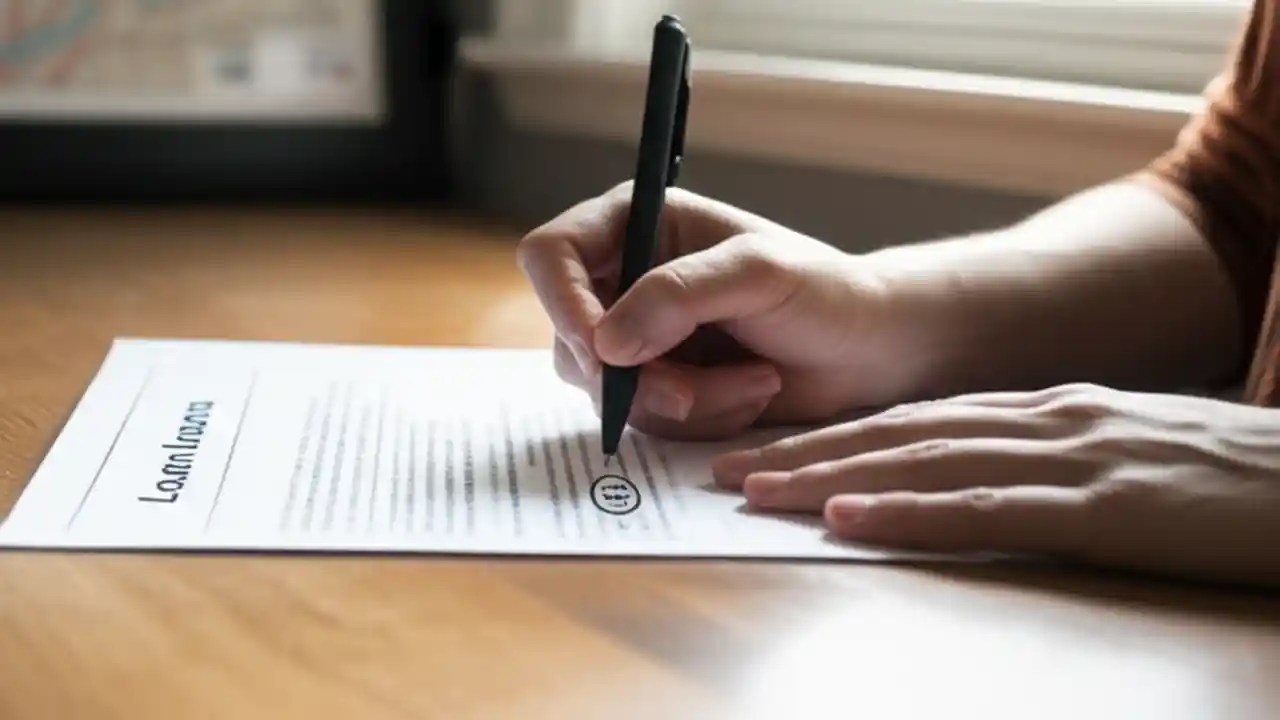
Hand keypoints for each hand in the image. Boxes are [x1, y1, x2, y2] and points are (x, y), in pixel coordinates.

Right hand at [518, 183, 911, 439]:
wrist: (869, 349)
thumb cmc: (824, 291)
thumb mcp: (757, 274)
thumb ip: (679, 295)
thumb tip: (607, 343)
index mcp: (637, 223)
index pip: (551, 255)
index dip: (563, 304)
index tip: (603, 350)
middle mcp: (625, 278)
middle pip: (571, 336)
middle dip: (637, 375)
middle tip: (693, 390)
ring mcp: (639, 337)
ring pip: (607, 388)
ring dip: (682, 399)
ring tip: (754, 379)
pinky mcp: (659, 385)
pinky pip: (644, 418)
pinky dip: (699, 418)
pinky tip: (749, 392)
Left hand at [713, 383, 1279, 587]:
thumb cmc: (1225, 476)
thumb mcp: (1124, 450)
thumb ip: (1049, 454)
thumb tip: (974, 470)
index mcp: (1049, 409)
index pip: (919, 417)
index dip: (837, 431)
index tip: (769, 448)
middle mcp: (1046, 420)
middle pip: (902, 432)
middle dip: (809, 450)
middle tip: (729, 471)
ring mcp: (1073, 459)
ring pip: (925, 460)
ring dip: (833, 475)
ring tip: (759, 491)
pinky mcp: (1106, 510)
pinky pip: (987, 509)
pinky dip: (911, 511)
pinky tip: (851, 518)